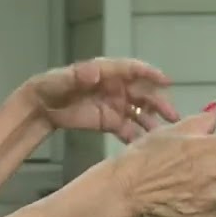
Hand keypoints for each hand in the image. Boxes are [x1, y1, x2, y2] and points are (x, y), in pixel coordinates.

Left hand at [25, 57, 179, 142]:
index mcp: (107, 72)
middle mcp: (116, 87)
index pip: (133, 70)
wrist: (42, 106)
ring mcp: (114, 105)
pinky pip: (127, 129)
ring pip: (139, 112)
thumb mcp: (63, 78)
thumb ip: (79, 74)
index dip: (150, 74)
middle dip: (158, 103)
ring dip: (152, 122)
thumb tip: (93, 73)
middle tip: (173, 115)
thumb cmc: (53, 85)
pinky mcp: (108, 122)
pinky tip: (145, 146)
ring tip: (165, 134)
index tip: (166, 81)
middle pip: (142, 93)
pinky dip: (136, 136)